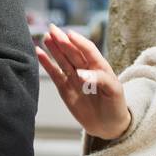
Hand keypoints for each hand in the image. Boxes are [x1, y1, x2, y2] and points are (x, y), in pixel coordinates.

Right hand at [36, 23, 131, 140]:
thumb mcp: (114, 92)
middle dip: (62, 40)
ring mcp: (74, 79)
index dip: (79, 42)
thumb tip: (81, 73)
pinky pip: (55, 74)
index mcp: (100, 67)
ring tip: (46, 37)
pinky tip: (39, 53)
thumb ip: (100, 80)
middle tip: (52, 28)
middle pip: (72, 52)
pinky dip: (46, 64)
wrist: (109, 126)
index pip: (88, 50)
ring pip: (62, 60)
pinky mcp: (65, 89)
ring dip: (54, 49)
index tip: (70, 34)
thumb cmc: (116, 106)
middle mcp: (86, 70)